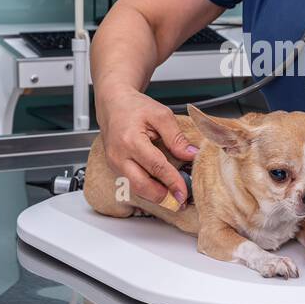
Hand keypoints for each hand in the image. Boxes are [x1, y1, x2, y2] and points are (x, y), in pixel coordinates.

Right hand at [96, 85, 198, 205]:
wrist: (113, 103)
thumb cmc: (134, 107)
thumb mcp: (161, 115)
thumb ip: (176, 137)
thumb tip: (191, 155)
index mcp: (130, 140)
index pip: (156, 166)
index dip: (172, 181)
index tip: (185, 191)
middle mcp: (119, 155)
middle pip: (142, 185)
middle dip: (163, 197)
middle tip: (181, 200)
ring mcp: (114, 163)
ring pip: (136, 188)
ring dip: (156, 196)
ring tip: (174, 197)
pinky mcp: (115, 167)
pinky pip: (132, 183)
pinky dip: (148, 188)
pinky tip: (162, 189)